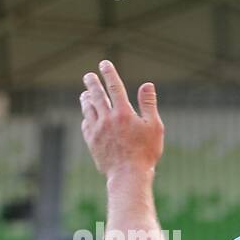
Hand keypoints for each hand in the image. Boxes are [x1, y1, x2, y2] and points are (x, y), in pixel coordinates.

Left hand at [80, 60, 163, 178]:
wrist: (128, 175)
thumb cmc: (146, 152)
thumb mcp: (154, 127)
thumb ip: (149, 104)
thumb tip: (148, 84)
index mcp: (123, 113)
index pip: (114, 87)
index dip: (109, 73)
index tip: (104, 64)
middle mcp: (107, 118)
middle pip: (96, 95)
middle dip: (92, 83)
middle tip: (88, 76)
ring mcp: (97, 129)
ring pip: (88, 108)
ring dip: (86, 99)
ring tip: (85, 94)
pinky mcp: (91, 141)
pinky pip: (86, 124)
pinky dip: (87, 117)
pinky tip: (88, 116)